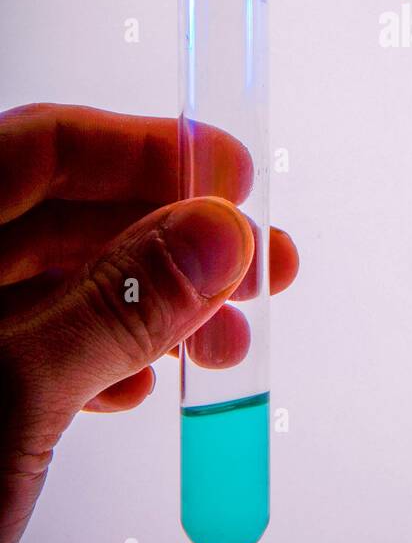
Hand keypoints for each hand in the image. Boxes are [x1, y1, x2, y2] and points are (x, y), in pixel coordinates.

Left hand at [0, 103, 297, 542]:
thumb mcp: (11, 395)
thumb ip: (119, 306)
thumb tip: (214, 235)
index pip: (40, 148)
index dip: (142, 148)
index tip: (230, 174)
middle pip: (64, 218)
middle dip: (171, 239)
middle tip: (257, 264)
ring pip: (65, 290)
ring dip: (156, 309)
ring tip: (224, 339)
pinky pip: (48, 352)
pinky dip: (109, 361)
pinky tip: (141, 385)